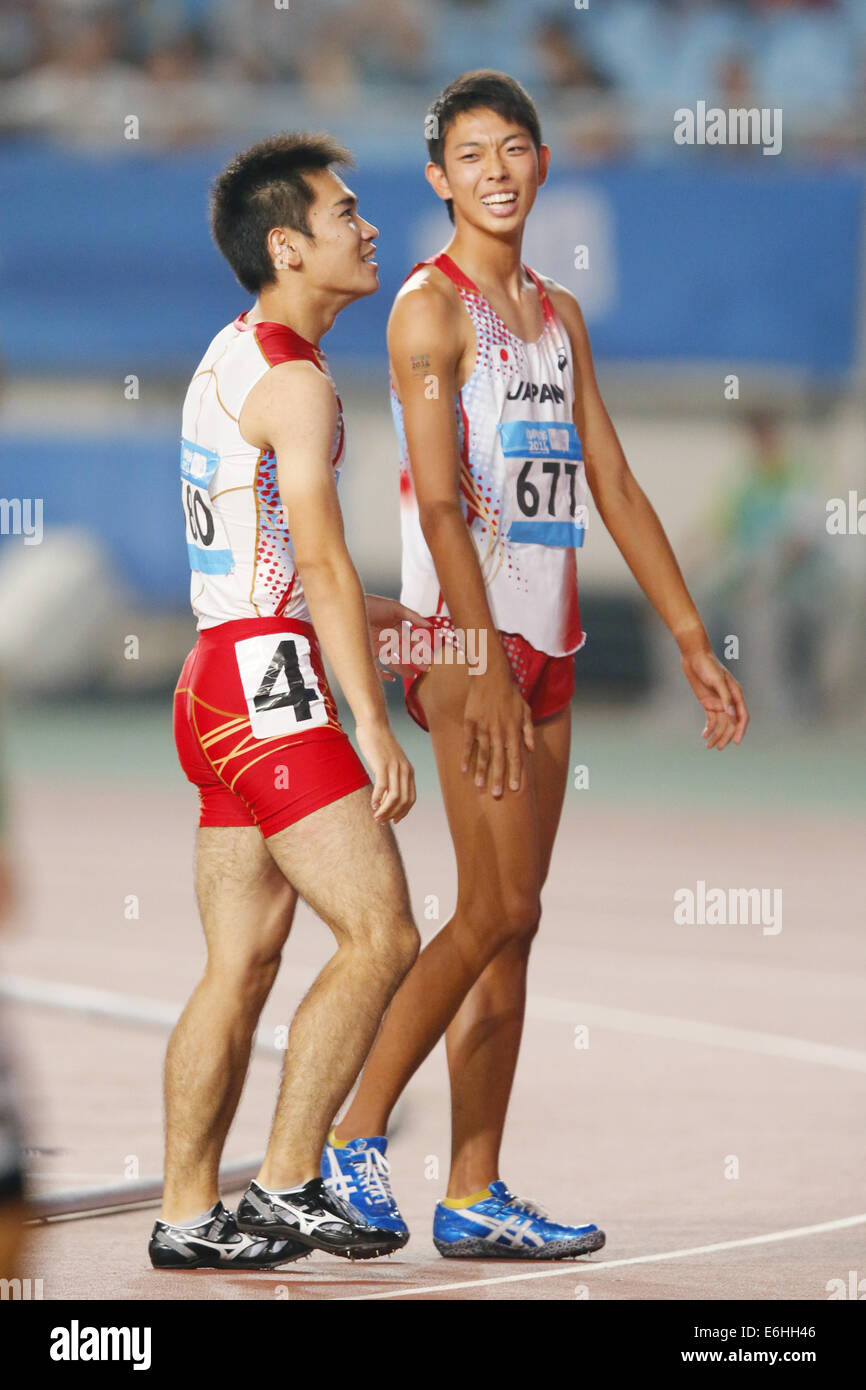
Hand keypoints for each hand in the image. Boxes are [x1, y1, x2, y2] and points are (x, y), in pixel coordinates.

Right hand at [355, 718, 415, 822]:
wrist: (374, 725)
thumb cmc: (380, 744)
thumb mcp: (391, 762)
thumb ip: (393, 776)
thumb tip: (387, 794)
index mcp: (409, 771)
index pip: (411, 798)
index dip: (404, 812)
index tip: (394, 820)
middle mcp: (404, 770)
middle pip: (404, 800)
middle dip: (393, 814)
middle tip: (381, 821)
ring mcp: (394, 767)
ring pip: (394, 796)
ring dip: (386, 810)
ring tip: (377, 816)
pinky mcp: (382, 764)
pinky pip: (383, 786)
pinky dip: (378, 798)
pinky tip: (372, 803)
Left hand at [364, 593, 431, 680]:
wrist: (349, 608)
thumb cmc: (373, 605)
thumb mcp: (395, 608)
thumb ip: (413, 617)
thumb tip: (430, 625)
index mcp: (397, 629)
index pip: (413, 641)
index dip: (421, 649)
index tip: (429, 656)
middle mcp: (389, 640)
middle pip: (405, 653)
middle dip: (416, 661)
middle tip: (426, 669)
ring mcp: (379, 648)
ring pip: (394, 662)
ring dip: (404, 669)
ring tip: (413, 675)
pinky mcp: (368, 654)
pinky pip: (377, 668)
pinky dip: (384, 675)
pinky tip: (392, 678)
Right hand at [462, 657, 533, 796]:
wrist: (492, 676)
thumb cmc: (510, 693)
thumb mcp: (526, 710)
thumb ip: (528, 730)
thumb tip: (531, 749)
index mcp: (513, 730)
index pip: (515, 757)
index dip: (515, 774)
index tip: (515, 789)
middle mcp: (499, 732)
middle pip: (498, 759)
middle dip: (498, 778)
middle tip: (496, 795)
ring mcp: (483, 728)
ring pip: (482, 754)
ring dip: (481, 772)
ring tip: (479, 786)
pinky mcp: (470, 722)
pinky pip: (468, 743)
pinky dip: (465, 757)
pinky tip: (464, 769)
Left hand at [680, 643, 748, 749]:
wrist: (695, 656)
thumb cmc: (708, 666)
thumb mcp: (717, 681)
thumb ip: (725, 697)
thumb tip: (732, 714)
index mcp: (736, 694)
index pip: (742, 716)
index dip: (740, 729)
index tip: (736, 742)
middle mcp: (729, 700)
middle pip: (731, 723)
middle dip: (726, 736)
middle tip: (719, 748)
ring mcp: (718, 702)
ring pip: (721, 723)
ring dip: (716, 735)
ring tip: (710, 746)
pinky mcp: (708, 702)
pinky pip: (711, 719)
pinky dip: (709, 728)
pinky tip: (705, 736)